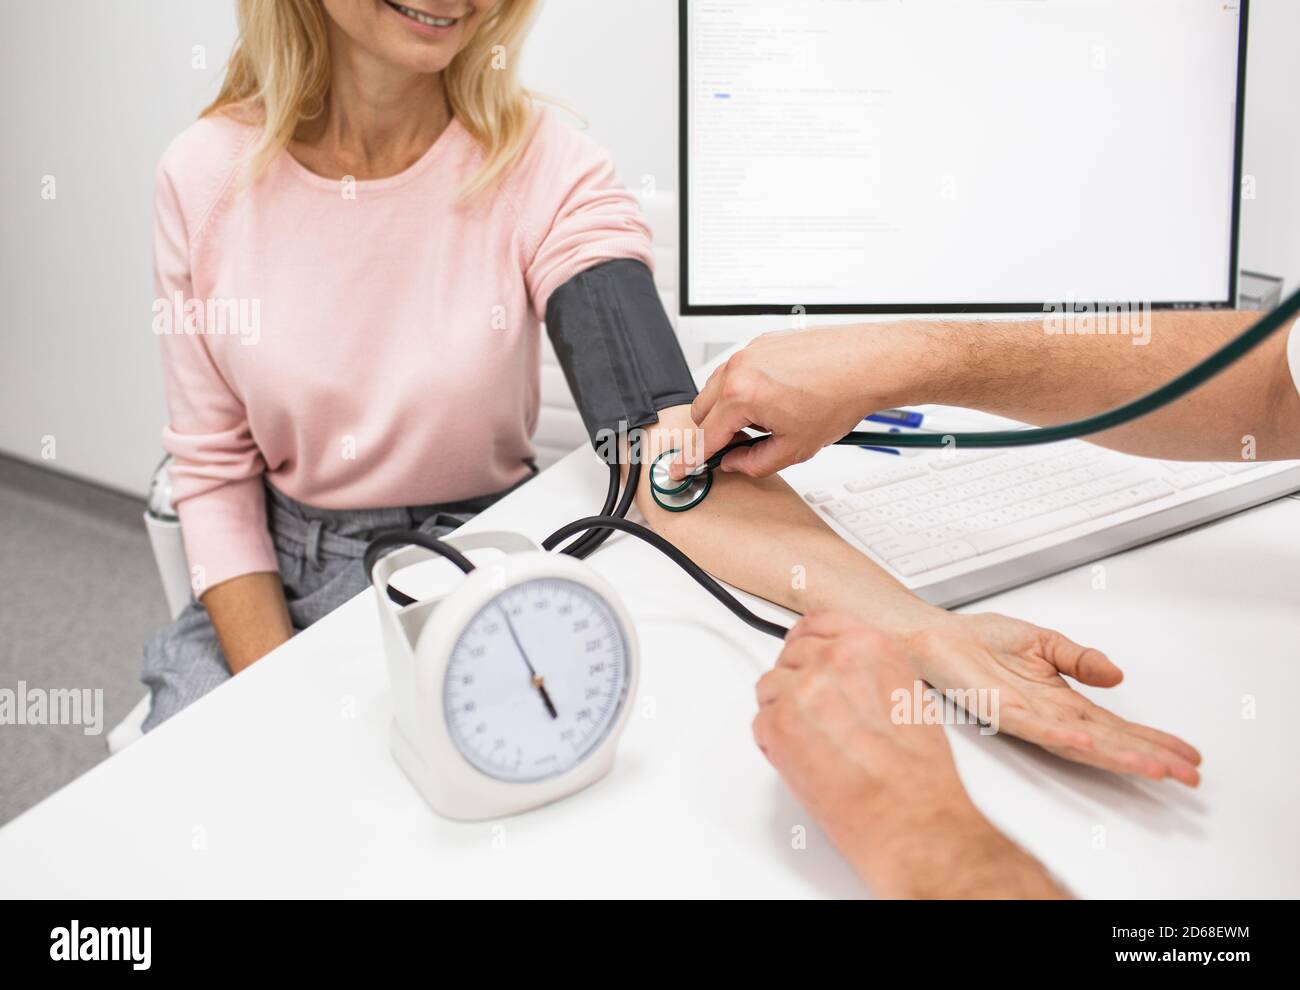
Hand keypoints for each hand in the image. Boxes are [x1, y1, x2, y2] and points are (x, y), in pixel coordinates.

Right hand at [670, 327, 879, 480]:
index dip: (691, 459)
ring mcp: (750, 352)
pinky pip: (738, 369)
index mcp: (741, 396)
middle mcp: (739, 369)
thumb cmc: (840, 397)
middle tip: (743, 445)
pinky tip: (778, 397)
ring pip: (717, 387)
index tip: (679, 469)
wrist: (868, 364)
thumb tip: (736, 463)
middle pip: (701, 410)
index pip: (704, 437)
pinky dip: (746, 387)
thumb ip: (755, 462)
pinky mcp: (763, 341)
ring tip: (768, 419)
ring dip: (729, 408)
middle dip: (714, 431)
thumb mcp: (796, 447)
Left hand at [754, 611, 964, 827]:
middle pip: (790, 655)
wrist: (909, 818)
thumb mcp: (908, 695)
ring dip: (784, 711)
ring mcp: (800, 691)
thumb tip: (848, 673)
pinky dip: (775, 743)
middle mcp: (832, 661)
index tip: (800, 647)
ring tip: (817, 744)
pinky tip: (807, 760)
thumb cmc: (918, 772)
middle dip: (798, 682)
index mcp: (868, 646)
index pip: (818, 622)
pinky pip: (760, 723)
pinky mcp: (777, 725)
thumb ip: (870, 671)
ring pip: (770, 687)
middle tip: (816, 717)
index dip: (806, 639)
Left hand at [903, 611, 1202, 785]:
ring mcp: (1025, 716)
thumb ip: (1080, 659)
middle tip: (1188, 774)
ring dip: (1118, 756)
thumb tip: (1117, 674)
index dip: (1151, 739)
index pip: (1115, 726)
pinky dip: (1063, 736)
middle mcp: (1047, 714)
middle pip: (1109, 742)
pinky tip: (1088, 743)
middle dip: (1149, 758)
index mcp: (1059, 700)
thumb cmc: (977, 641)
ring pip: (1081, 743)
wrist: (932, 636)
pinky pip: (1036, 728)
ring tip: (1155, 768)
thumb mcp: (1043, 642)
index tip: (1186, 753)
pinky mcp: (999, 710)